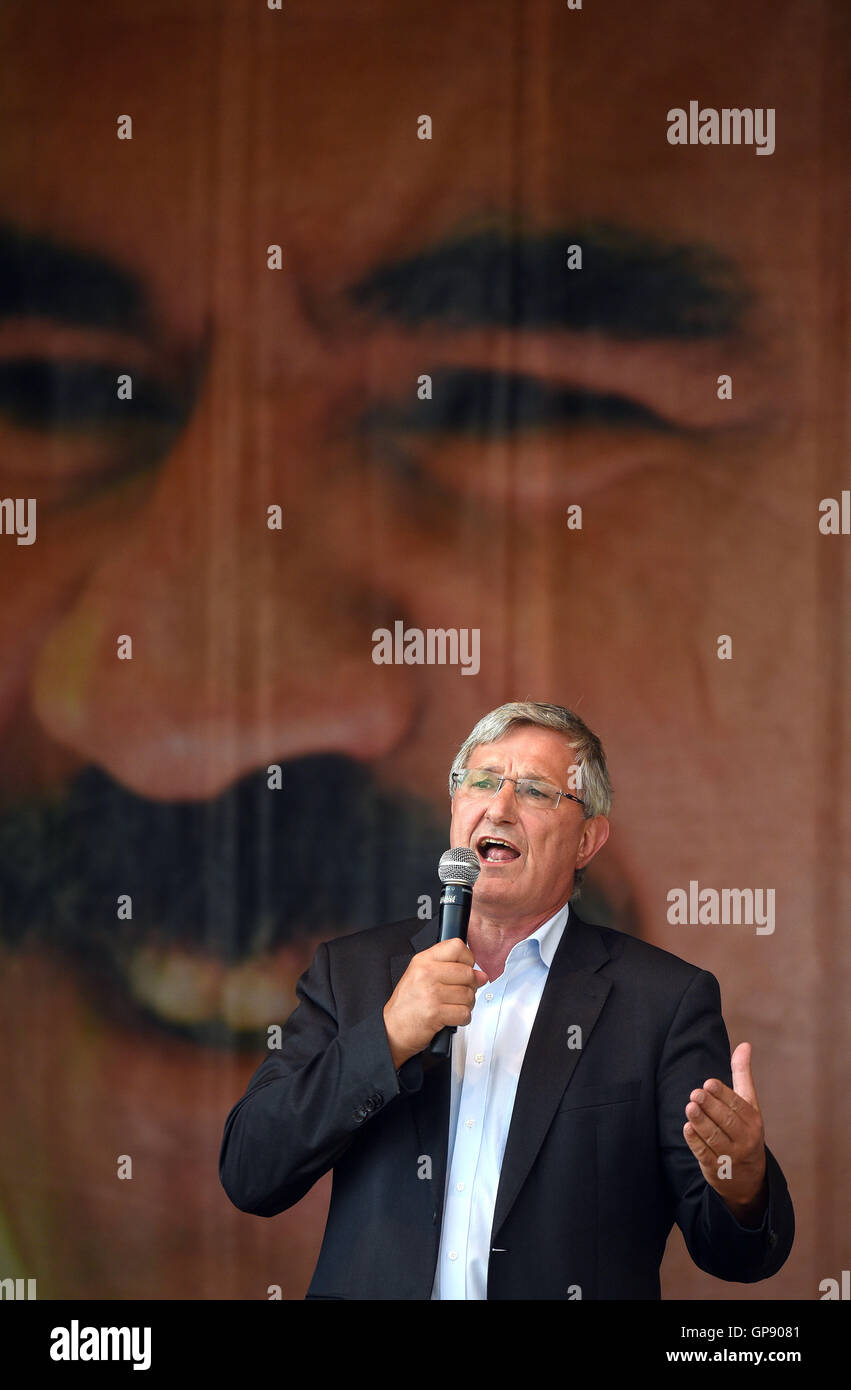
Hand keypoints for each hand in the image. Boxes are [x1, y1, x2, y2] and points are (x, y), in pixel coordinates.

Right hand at [382, 939, 487, 1069]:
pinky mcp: (435, 1013)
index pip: (457, 947)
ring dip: (466, 1004)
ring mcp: (431, 993)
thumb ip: (450, 970)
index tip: (465, 968)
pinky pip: (464, 1013)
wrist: (392, 1029)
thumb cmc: (408, 1004)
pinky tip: (451, 1017)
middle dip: (470, 986)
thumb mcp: (421, 976)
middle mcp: (426, 973)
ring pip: (469, 995)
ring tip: (453, 1006)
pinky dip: (462, 1018)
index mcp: (423, 960)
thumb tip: (481, 975)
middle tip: (460, 993)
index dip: (468, 959)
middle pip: (468, 973)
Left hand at [684, 1041, 767, 1225]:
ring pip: (715, 1137)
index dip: (722, 1095)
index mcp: (753, 1120)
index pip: (737, 1106)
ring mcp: (731, 1155)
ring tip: (689, 1107)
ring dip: (701, 1122)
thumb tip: (744, 1044)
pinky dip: (696, 1142)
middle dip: (710, 1107)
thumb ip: (742, 1075)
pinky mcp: (716, 1168)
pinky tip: (687, 1128)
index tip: (708, 1084)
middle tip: (695, 1094)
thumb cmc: (745, 1129)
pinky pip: (705, 1154)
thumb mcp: (749, 1103)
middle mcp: (745, 1138)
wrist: (749, 1176)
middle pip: (726, 1121)